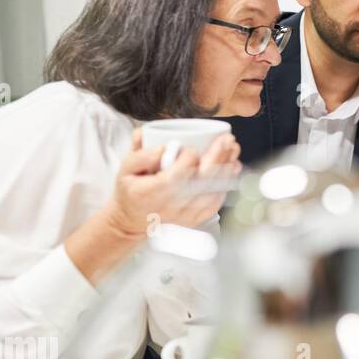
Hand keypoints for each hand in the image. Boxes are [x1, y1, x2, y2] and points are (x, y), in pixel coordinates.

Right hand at [102, 128, 241, 238]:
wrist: (133, 219)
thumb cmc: (131, 190)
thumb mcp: (125, 170)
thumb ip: (139, 153)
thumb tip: (157, 143)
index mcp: (149, 193)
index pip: (174, 178)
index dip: (187, 161)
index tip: (192, 148)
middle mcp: (169, 207)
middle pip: (199, 183)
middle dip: (217, 158)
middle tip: (226, 139)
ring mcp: (184, 215)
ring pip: (211, 192)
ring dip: (226, 169)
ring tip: (233, 150)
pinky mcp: (194, 219)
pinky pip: (215, 202)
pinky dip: (226, 184)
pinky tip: (232, 167)